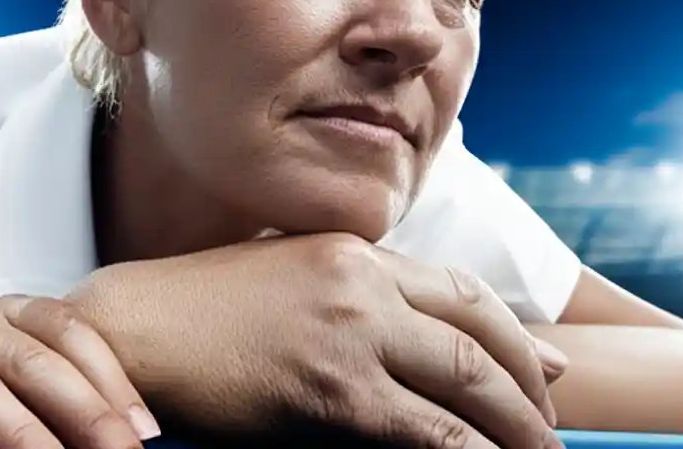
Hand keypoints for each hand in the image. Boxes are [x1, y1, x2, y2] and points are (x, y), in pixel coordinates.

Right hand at [69, 232, 567, 448]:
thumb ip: (360, 296)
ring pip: (465, 385)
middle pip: (478, 339)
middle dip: (530, 392)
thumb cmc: (201, 311)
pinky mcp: (328, 392)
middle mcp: (362, 283)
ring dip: (515, 431)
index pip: (464, 293)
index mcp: (354, 252)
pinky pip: (425, 433)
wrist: (128, 329)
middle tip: (553, 432)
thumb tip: (435, 331)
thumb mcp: (287, 278)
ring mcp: (348, 335)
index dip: (519, 337)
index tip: (554, 373)